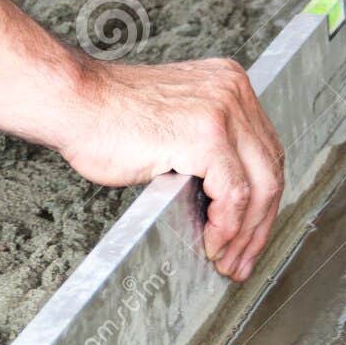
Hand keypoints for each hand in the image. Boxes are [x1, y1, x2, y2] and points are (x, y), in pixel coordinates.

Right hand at [56, 58, 283, 281]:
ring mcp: (223, 111)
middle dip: (259, 224)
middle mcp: (233, 91)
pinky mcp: (206, 136)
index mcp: (229, 84)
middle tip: (243, 259)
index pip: (265, 152)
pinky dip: (227, 227)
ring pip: (259, 186)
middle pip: (269, 170)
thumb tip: (227, 201)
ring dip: (245, 233)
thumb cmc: (108, 118)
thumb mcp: (175, 124)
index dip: (261, 202)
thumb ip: (207, 148)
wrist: (75, 103)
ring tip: (227, 260)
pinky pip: (233, 194)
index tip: (250, 235)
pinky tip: (212, 243)